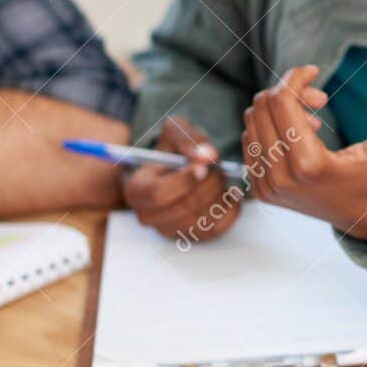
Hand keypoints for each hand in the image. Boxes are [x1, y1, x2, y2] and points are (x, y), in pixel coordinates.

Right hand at [121, 115, 239, 240]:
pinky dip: (230, 209)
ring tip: (220, 177)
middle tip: (217, 168)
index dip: (185, 181)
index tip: (204, 167)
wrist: (183, 166)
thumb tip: (207, 157)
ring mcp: (170, 230)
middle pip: (184, 207)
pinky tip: (230, 193)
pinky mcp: (193, 236)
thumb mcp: (177, 131)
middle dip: (208, 184)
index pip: (159, 194)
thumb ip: (189, 140)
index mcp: (136, 190)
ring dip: (219, 195)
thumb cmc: (176, 148)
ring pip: (203, 219)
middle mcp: (148, 216)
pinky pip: (218, 228)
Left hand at [240, 64, 366, 239]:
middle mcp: (282, 178)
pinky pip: (250, 142)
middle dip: (289, 92)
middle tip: (320, 98)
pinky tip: (298, 135)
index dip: (295, 77)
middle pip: (262, 108)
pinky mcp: (262, 191)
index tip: (314, 71)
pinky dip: (270, 128)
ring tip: (312, 119)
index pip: (280, 102)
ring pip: (252, 122)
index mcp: (310, 165)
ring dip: (279, 110)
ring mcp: (268, 187)